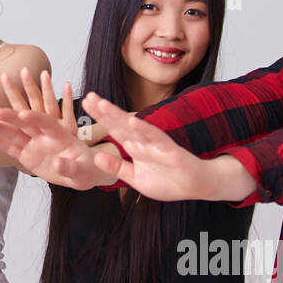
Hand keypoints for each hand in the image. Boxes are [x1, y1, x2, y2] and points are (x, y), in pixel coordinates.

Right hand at [0, 68, 115, 189]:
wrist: (81, 173)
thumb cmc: (86, 169)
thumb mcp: (81, 170)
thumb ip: (69, 167)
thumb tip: (58, 164)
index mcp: (61, 133)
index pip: (47, 122)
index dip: (36, 118)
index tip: (23, 114)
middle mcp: (44, 135)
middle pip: (25, 122)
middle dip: (10, 116)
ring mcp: (34, 143)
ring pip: (14, 132)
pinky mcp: (27, 154)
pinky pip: (10, 147)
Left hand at [80, 93, 255, 201]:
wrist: (197, 186)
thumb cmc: (168, 181)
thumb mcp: (135, 178)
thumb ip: (117, 168)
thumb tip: (96, 157)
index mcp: (135, 147)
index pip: (114, 128)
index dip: (100, 116)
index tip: (86, 103)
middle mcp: (143, 142)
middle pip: (120, 123)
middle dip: (104, 110)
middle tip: (88, 96)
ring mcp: (156, 145)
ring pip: (134, 127)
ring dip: (118, 115)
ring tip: (103, 104)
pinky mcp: (170, 151)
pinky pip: (156, 139)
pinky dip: (144, 130)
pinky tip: (133, 120)